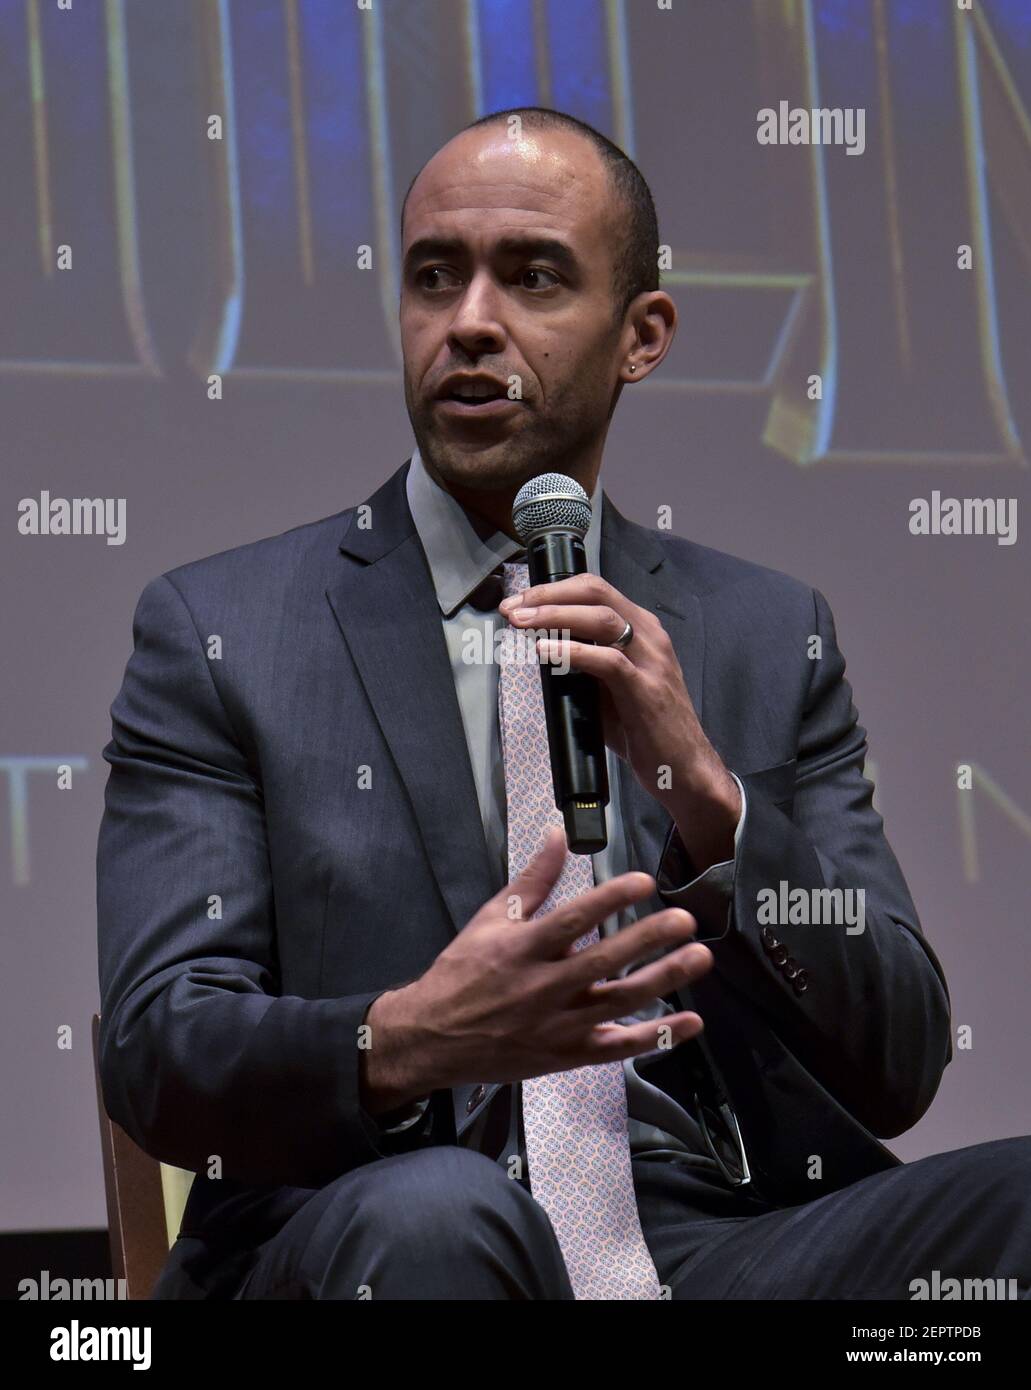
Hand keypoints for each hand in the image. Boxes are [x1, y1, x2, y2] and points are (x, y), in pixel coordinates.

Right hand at [360, 826, 712, 1109]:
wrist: (432, 1037)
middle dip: (648, 939)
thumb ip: (533, 879)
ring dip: (663, 980)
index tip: (644, 881)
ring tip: (698, 958)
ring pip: (620, 1003)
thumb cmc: (463, 973)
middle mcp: (543, 987)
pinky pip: (619, 1047)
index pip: (573, 920)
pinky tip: (689, 1023)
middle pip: (604, 962)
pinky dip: (656, 1038)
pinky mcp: (568, 1054)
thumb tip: (558, 833)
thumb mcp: (491, 919)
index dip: (610, 899)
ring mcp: (559, 1025)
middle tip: (685, 920)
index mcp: (522, 949)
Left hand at [499, 573, 741, 868]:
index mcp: (642, 629)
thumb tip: (541, 650)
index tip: (520, 601)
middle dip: (548, 595)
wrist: (685, 767)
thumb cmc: (645, 730)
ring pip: (601, 619)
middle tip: (513, 608)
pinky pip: (608, 660)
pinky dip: (573, 652)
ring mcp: (651, 661)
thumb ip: (585, 664)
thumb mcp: (611, 686)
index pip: (595, 590)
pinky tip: (545, 651)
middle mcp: (649, 636)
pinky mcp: (646, 690)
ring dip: (555, 616)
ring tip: (521, 622)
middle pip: (596, 593)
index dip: (554, 589)